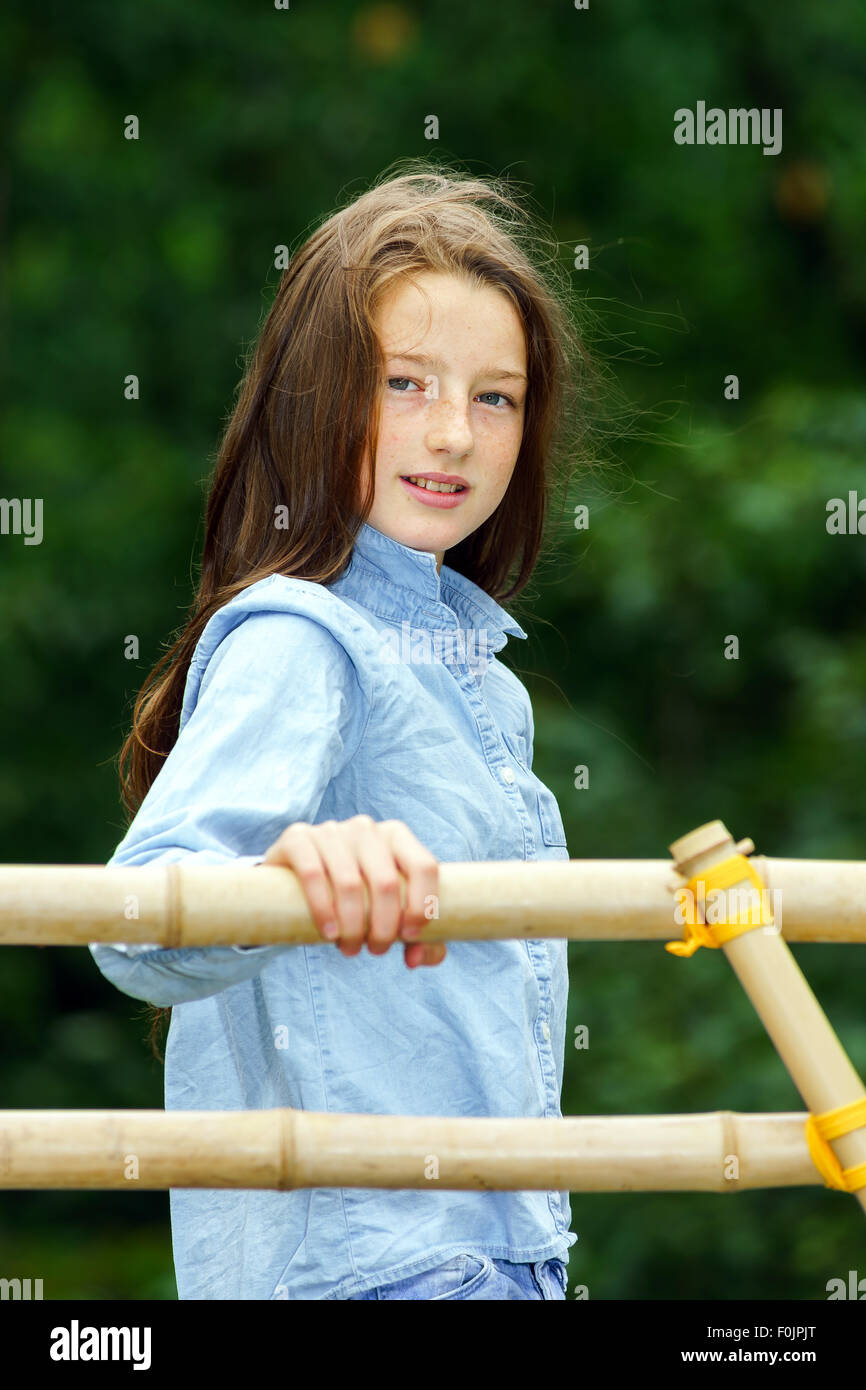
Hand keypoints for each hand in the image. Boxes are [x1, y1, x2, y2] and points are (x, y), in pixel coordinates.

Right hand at [263, 815, 444, 967]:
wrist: (293, 882)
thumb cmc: (355, 899)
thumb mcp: (388, 913)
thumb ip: (417, 938)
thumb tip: (417, 958)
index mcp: (396, 836)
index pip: (423, 866)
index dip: (421, 906)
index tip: (409, 936)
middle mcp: (366, 828)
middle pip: (386, 883)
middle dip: (384, 928)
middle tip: (376, 950)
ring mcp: (331, 830)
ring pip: (350, 884)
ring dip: (353, 927)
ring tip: (351, 949)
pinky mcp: (297, 838)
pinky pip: (313, 875)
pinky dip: (323, 910)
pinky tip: (329, 933)